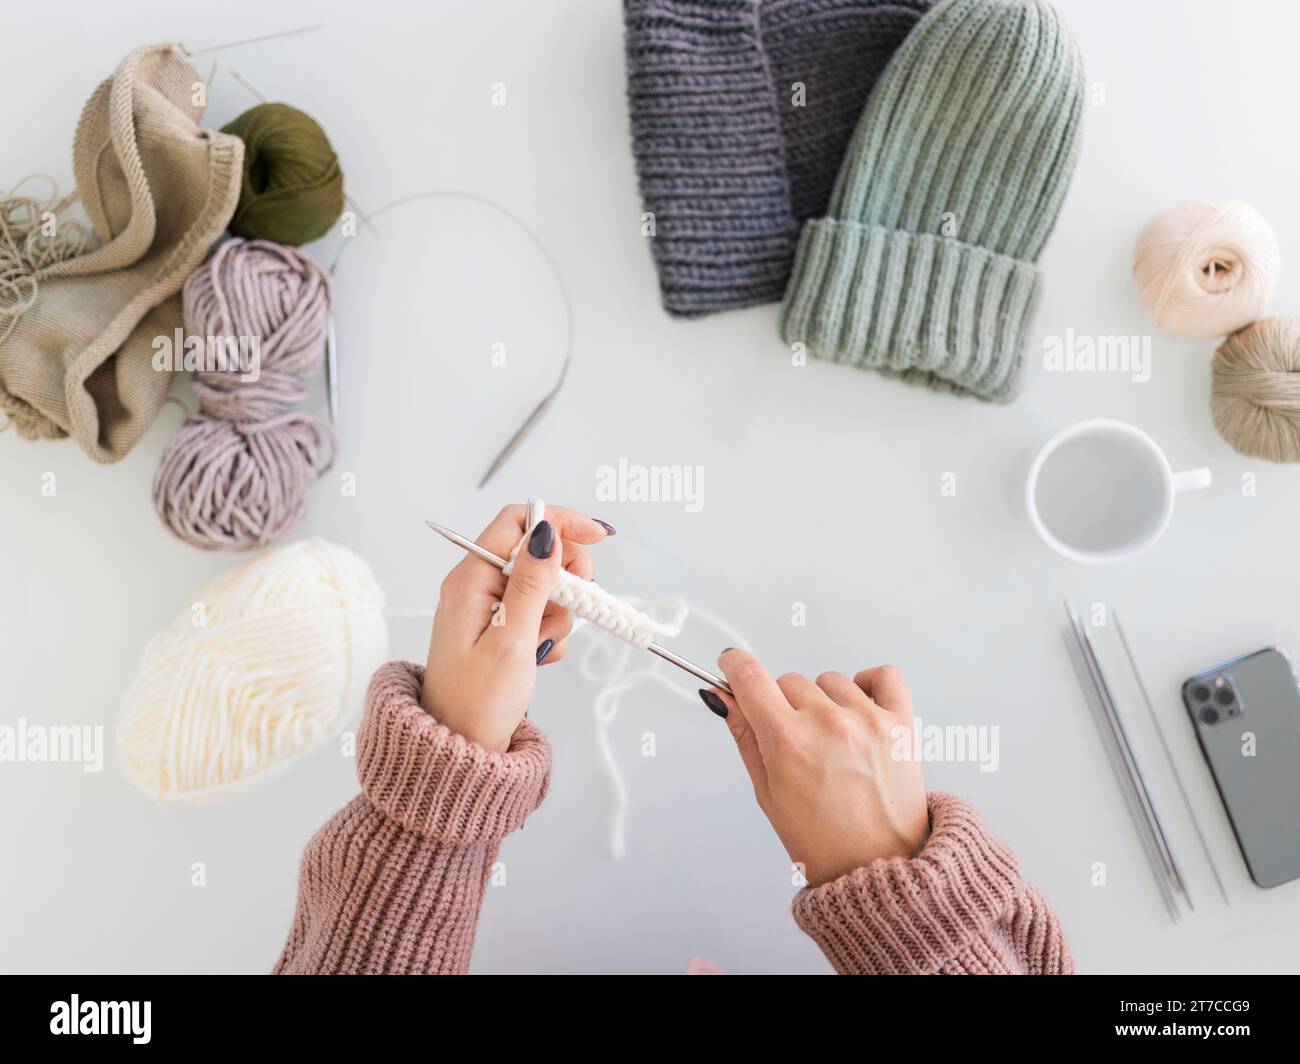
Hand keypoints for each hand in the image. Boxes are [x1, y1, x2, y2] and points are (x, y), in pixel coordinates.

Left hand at [421, 504, 610, 750]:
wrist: (459, 748)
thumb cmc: (477, 702)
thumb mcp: (512, 639)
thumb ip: (532, 583)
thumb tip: (546, 532)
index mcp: (470, 579)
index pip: (517, 522)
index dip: (559, 521)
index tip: (598, 537)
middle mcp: (475, 586)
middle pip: (534, 551)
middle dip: (565, 573)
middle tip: (579, 598)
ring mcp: (487, 607)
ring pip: (543, 584)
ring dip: (559, 610)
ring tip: (547, 644)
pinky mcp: (500, 628)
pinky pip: (538, 611)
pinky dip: (550, 629)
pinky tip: (543, 655)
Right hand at [706, 651, 929, 887]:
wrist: (880, 869)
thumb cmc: (822, 842)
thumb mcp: (768, 794)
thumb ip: (745, 737)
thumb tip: (724, 698)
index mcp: (788, 742)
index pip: (750, 677)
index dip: (734, 665)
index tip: (731, 663)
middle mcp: (827, 724)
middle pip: (787, 681)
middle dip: (782, 705)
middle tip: (793, 744)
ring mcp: (869, 720)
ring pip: (829, 680)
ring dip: (823, 701)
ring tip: (830, 743)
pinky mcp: (902, 723)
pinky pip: (882, 675)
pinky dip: (868, 684)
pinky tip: (858, 711)